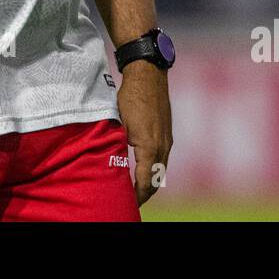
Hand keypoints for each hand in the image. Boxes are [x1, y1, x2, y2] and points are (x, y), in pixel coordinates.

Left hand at [116, 60, 172, 205]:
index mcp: (150, 147)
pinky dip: (154, 170)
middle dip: (145, 193)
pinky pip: (163, 159)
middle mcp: (163, 147)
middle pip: (156, 180)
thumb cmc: (130, 97)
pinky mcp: (167, 134)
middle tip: (131, 202)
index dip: (136, 196)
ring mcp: (167, 140)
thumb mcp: (120, 124)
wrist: (148, 75)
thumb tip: (111, 165)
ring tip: (136, 190)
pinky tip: (144, 170)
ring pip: (161, 170)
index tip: (127, 203)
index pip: (145, 182)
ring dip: (150, 182)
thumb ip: (119, 146)